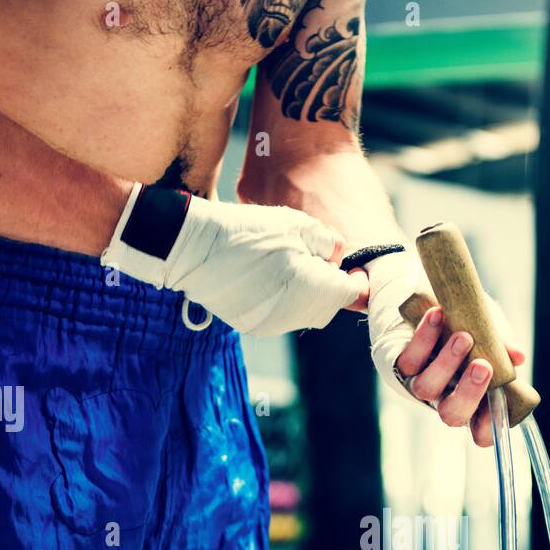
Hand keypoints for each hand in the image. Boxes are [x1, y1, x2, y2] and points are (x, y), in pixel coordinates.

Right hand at [102, 184, 367, 335]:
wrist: (194, 249)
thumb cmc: (245, 230)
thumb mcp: (292, 223)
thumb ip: (325, 240)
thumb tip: (341, 253)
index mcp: (309, 285)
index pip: (348, 292)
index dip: (355, 280)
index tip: (352, 268)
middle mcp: (294, 312)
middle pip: (328, 307)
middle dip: (330, 289)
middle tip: (321, 264)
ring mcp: (272, 323)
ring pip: (305, 315)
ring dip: (309, 297)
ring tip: (293, 270)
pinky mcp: (253, 326)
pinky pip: (282, 318)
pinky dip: (286, 303)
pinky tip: (272, 282)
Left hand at [396, 305, 524, 446]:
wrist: (432, 308)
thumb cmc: (468, 327)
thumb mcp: (492, 334)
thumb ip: (502, 346)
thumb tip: (517, 356)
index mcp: (472, 399)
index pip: (480, 431)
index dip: (488, 428)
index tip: (498, 407)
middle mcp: (445, 398)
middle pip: (452, 414)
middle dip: (469, 393)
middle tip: (483, 365)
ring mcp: (421, 383)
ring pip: (427, 388)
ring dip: (447, 363)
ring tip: (464, 336)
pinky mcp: (400, 365)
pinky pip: (408, 359)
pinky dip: (424, 337)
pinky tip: (437, 316)